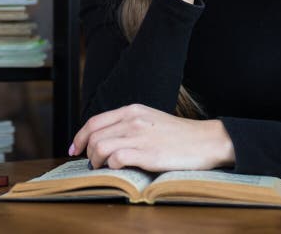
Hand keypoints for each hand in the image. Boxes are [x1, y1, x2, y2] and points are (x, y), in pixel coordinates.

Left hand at [69, 104, 234, 171]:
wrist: (206, 140)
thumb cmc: (179, 134)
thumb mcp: (150, 119)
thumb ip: (129, 124)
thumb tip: (106, 137)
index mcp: (132, 110)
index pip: (94, 121)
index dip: (80, 136)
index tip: (75, 148)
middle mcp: (132, 121)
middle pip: (94, 136)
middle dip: (87, 152)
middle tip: (91, 163)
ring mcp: (139, 137)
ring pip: (100, 147)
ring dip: (96, 161)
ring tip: (102, 168)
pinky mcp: (148, 154)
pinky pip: (116, 159)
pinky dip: (111, 166)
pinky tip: (117, 169)